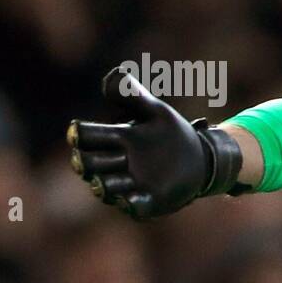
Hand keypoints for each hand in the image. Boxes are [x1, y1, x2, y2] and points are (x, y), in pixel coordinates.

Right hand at [67, 68, 243, 218]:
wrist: (202, 158)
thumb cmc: (172, 133)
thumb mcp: (156, 112)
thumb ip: (134, 95)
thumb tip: (114, 75)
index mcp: (114, 139)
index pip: (84, 137)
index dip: (81, 135)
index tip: (79, 131)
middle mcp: (114, 164)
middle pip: (87, 164)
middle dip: (89, 162)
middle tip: (100, 159)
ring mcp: (129, 184)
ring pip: (104, 187)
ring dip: (105, 184)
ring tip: (109, 181)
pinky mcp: (147, 201)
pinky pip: (132, 207)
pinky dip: (131, 204)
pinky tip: (134, 199)